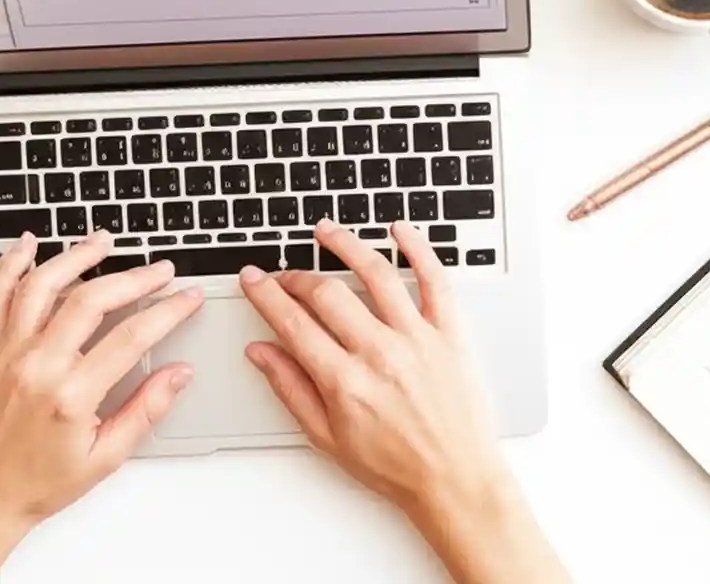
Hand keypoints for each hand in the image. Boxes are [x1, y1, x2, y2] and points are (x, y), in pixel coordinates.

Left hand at [0, 230, 202, 583]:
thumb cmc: (37, 484)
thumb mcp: (106, 457)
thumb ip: (146, 410)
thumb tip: (179, 375)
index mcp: (71, 396)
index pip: (132, 337)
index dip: (168, 311)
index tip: (187, 298)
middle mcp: (37, 367)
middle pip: (90, 300)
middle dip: (133, 278)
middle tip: (160, 270)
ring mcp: (8, 355)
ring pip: (41, 286)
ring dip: (75, 257)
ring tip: (102, 241)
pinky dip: (10, 267)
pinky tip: (27, 247)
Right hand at [240, 220, 568, 583]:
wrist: (455, 479)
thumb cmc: (396, 466)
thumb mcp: (327, 438)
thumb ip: (291, 388)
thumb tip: (260, 352)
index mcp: (344, 381)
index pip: (293, 322)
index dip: (266, 295)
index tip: (254, 279)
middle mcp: (379, 353)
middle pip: (327, 294)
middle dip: (296, 275)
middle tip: (284, 272)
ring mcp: (418, 339)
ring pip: (376, 274)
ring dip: (347, 244)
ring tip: (326, 231)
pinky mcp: (451, 334)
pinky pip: (435, 280)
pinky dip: (418, 249)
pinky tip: (400, 231)